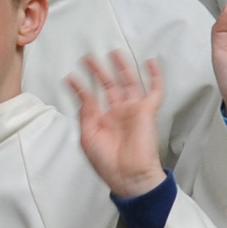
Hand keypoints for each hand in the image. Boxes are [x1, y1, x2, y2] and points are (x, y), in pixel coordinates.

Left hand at [67, 51, 167, 197]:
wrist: (128, 175)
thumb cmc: (107, 162)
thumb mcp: (88, 137)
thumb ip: (86, 114)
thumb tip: (82, 94)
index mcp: (102, 120)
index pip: (91, 97)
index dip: (81, 87)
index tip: (71, 77)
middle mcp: (117, 112)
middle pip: (109, 85)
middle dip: (99, 71)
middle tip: (88, 57)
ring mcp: (133, 110)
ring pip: (128, 82)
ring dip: (122, 67)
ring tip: (113, 52)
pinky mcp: (148, 110)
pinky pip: (155, 90)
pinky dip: (155, 76)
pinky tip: (151, 62)